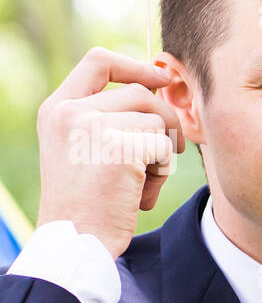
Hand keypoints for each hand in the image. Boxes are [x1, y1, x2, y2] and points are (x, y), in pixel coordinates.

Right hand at [35, 48, 181, 258]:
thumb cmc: (88, 204)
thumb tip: (156, 84)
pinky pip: (161, 145)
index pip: (98, 61)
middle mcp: (69, 111)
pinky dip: (160, 172)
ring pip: (156, 120)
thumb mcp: (84, 151)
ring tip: (140, 183)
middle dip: (163, 123)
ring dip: (160, 154)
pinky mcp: (117, 146)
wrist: (76, 241)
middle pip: (140, 93)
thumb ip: (106, 118)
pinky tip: (139, 194)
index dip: (136, 66)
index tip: (160, 78)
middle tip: (163, 155)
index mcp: (57, 109)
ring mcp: (91, 126)